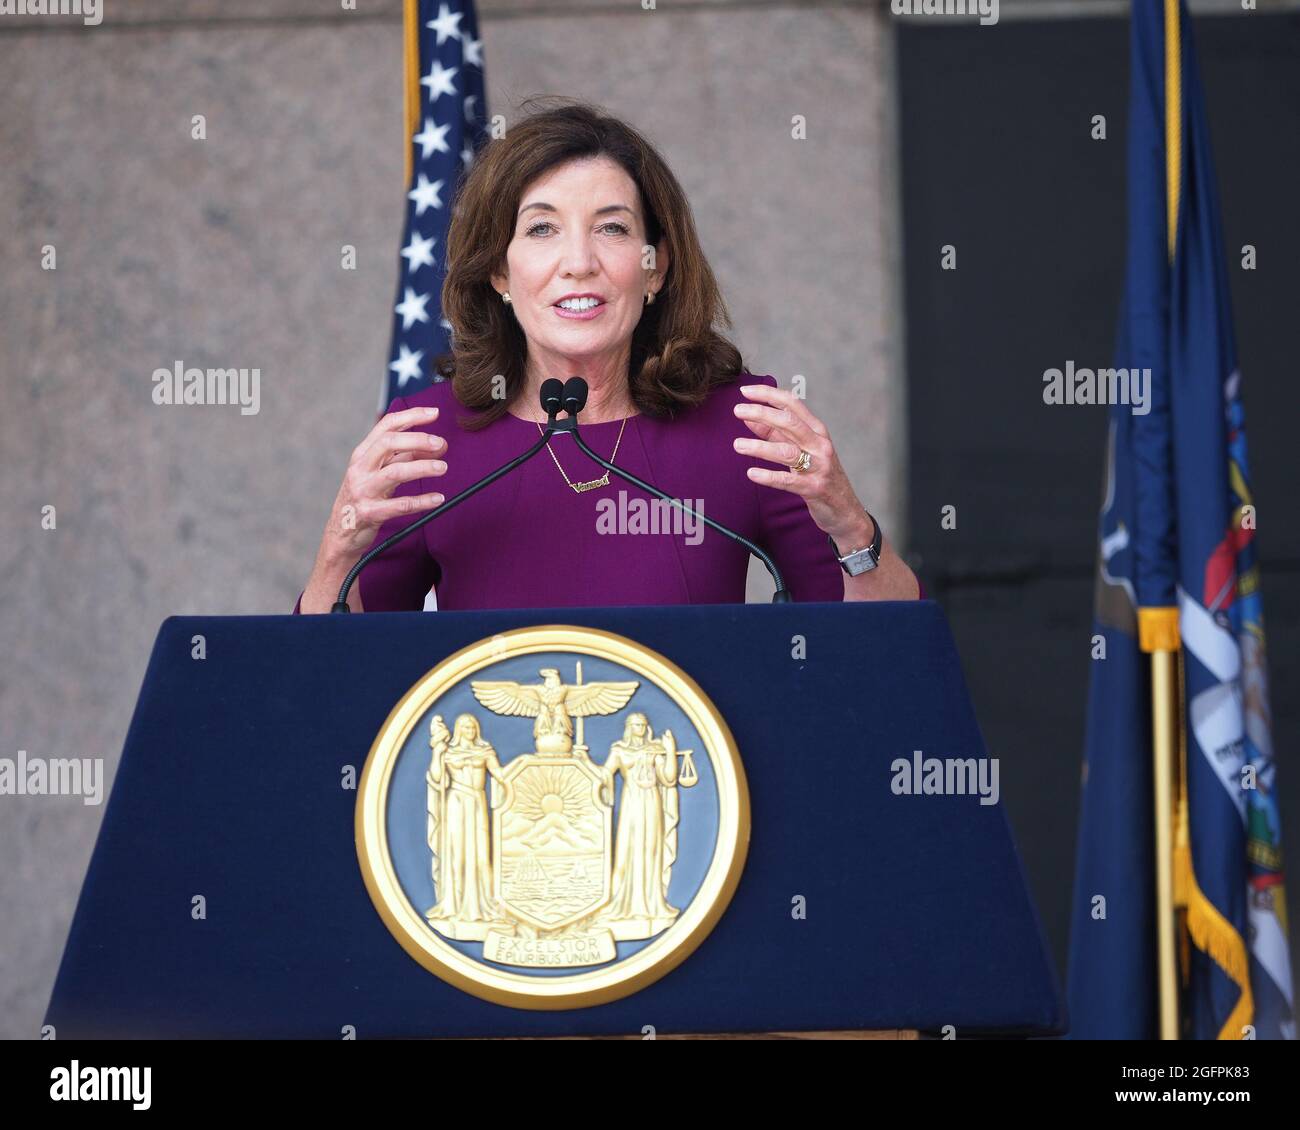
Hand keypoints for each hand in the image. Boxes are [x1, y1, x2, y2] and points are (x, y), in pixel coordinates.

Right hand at [321, 404, 447, 562]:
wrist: (341, 533)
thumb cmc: (364, 497)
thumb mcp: (379, 472)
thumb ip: (404, 457)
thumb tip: (436, 445)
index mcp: (363, 453)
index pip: (386, 425)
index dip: (411, 416)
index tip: (435, 413)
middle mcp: (361, 468)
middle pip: (388, 443)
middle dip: (417, 439)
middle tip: (441, 443)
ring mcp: (363, 490)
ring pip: (394, 472)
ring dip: (421, 468)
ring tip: (443, 468)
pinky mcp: (369, 513)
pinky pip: (399, 505)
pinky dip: (421, 501)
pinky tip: (438, 498)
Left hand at [732, 384, 870, 545]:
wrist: (845, 508)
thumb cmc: (819, 474)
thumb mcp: (801, 450)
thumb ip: (776, 434)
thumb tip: (750, 418)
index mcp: (817, 430)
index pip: (792, 404)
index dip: (768, 395)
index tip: (746, 391)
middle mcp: (819, 444)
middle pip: (789, 422)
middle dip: (762, 413)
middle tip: (738, 410)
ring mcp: (818, 466)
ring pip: (787, 451)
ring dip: (760, 446)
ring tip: (737, 445)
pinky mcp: (813, 488)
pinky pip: (788, 481)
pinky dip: (769, 476)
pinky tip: (752, 473)